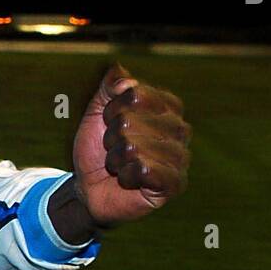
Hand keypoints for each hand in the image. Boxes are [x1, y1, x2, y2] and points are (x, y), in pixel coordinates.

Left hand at [72, 63, 190, 226]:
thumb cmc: (98, 148)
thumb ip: (109, 87)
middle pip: (129, 121)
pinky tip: (129, 180)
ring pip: (132, 147)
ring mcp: (180, 157)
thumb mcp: (96, 111)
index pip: (134, 94)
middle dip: (111, 137)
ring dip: (116, 158)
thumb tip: (127, 81)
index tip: (110, 123)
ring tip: (121, 165)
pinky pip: (143, 169)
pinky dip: (126, 175)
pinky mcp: (175, 183)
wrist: (89, 188)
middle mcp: (180, 129)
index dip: (112, 109)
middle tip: (115, 149)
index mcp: (166, 106)